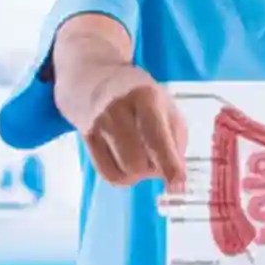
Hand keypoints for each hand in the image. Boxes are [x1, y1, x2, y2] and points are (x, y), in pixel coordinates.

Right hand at [84, 65, 187, 187]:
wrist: (95, 79)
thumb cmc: (141, 98)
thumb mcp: (167, 108)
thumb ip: (176, 140)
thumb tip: (176, 177)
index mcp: (145, 97)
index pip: (157, 139)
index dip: (170, 165)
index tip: (178, 185)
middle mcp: (118, 110)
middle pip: (137, 163)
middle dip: (153, 169)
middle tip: (158, 158)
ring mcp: (99, 124)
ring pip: (123, 172)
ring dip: (139, 173)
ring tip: (142, 156)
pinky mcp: (87, 138)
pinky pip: (108, 174)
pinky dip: (124, 177)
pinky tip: (127, 162)